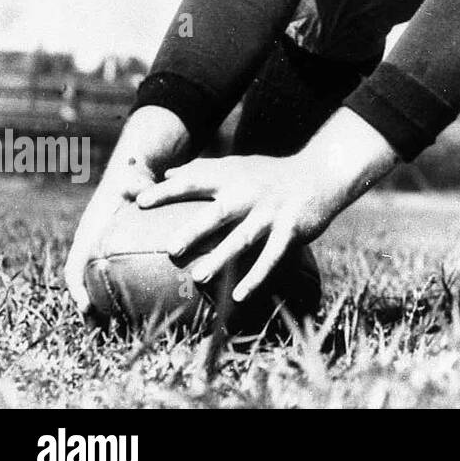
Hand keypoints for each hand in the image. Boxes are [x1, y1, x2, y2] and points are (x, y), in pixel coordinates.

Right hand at [65, 105, 192, 315]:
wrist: (133, 178)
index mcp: (88, 235)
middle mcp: (91, 249)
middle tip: (98, 330)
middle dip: (88, 308)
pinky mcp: (117, 258)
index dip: (76, 288)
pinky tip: (148, 312)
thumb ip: (136, 185)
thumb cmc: (132, 179)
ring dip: (105, 309)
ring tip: (117, 331)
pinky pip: (119, 281)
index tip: (84, 306)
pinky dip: (126, 297)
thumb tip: (141, 190)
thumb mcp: (133, 179)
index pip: (74, 266)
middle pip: (84, 286)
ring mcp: (102, 255)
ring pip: (100, 288)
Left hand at [135, 153, 339, 302]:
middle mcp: (250, 193)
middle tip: (171, 248)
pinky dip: (256, 276)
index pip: (195, 181)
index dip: (167, 191)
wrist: (321, 175)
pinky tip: (238, 295)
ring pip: (245, 237)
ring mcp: (271, 212)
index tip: (138, 203)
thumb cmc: (270, 174)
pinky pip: (272, 256)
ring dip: (223, 257)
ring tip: (200, 276)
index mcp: (233, 176)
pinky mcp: (291, 229)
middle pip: (219, 212)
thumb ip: (204, 170)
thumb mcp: (239, 165)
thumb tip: (166, 175)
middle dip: (196, 229)